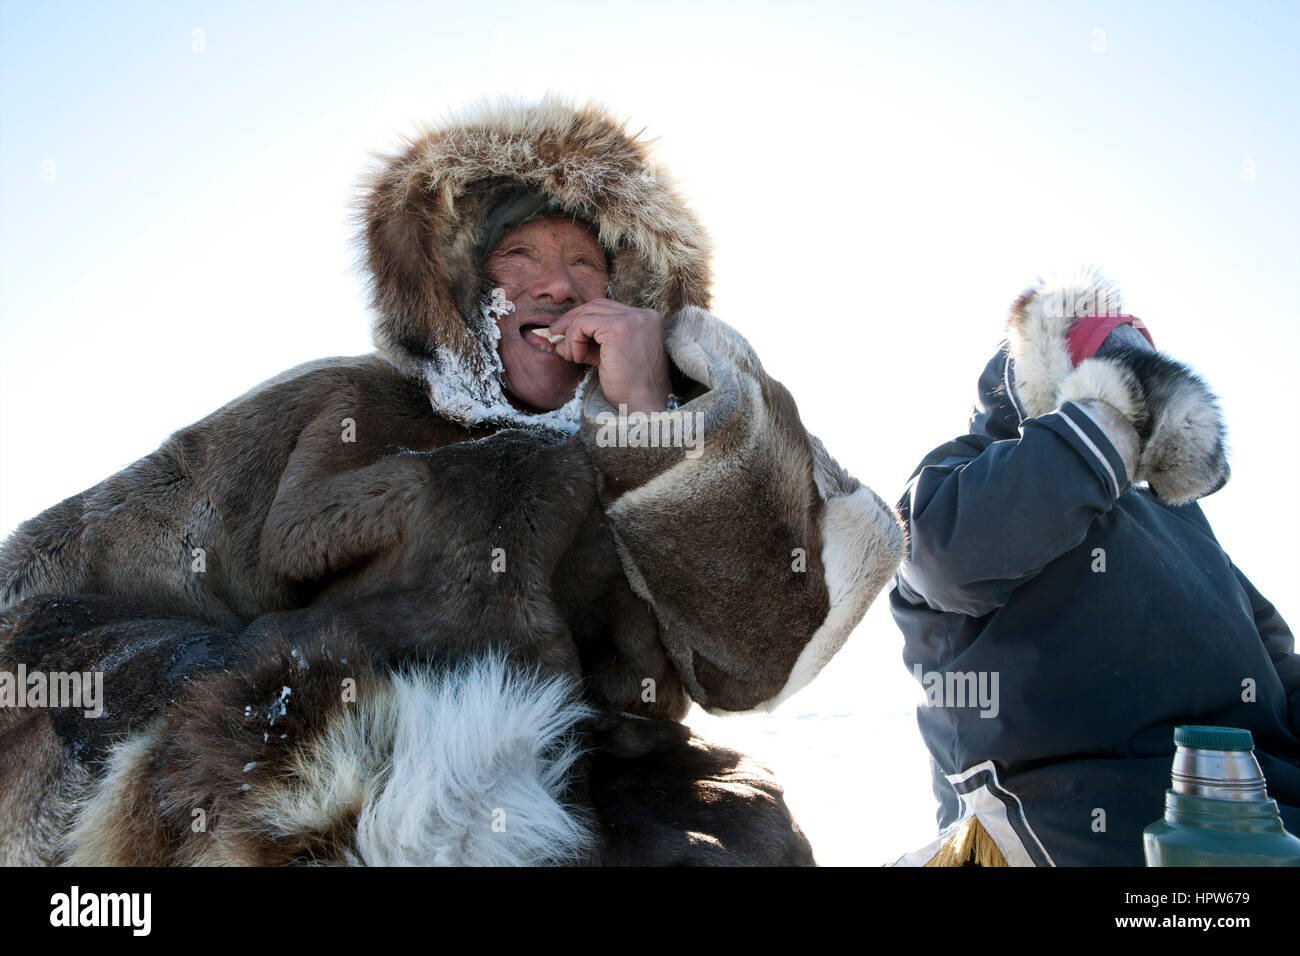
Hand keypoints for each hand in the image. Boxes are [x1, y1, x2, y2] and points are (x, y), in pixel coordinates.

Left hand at [547, 299, 672, 413]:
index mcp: (647, 319)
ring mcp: (633, 320)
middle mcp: (643, 315)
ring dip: (572, 335)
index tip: (566, 336)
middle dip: (572, 321)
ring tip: (572, 357)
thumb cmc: (630, 388)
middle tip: (556, 337)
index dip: (583, 320)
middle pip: (596, 305)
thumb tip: (561, 338)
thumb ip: (591, 344)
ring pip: (587, 314)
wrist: (643, 406)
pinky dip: (574, 340)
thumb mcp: (610, 357)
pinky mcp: (619, 329)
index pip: (607, 309)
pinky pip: (583, 324)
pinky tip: (578, 359)